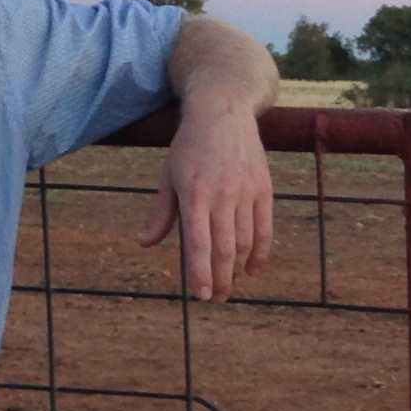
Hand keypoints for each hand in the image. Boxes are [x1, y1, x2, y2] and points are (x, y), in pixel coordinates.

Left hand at [141, 106, 274, 302]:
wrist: (223, 112)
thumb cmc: (190, 147)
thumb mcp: (168, 176)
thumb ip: (161, 213)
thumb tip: (146, 244)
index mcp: (194, 193)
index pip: (198, 243)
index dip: (200, 273)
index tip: (201, 296)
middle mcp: (222, 195)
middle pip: (225, 249)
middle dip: (221, 279)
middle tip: (217, 298)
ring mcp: (246, 192)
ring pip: (245, 242)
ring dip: (238, 269)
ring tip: (229, 285)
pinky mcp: (263, 189)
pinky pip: (265, 229)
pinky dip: (261, 253)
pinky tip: (253, 269)